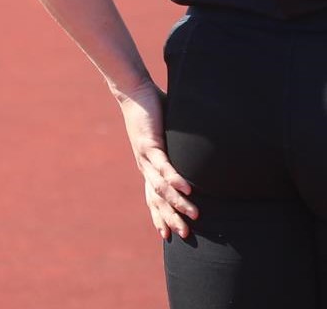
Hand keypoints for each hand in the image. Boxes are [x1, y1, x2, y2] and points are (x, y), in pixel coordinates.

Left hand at [117, 82, 195, 241]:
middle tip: (185, 235)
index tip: (167, 234)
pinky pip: (164, 166)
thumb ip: (177, 143)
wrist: (133, 91)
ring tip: (194, 214)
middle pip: (157, 199)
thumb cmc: (152, 108)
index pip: (152, 196)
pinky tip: (186, 189)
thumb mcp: (167, 132)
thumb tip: (194, 145)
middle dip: (171, 218)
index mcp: (148, 164)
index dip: (160, 215)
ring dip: (177, 202)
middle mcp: (145, 165)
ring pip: (161, 187)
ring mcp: (146, 157)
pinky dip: (174, 179)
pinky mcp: (150, 144)